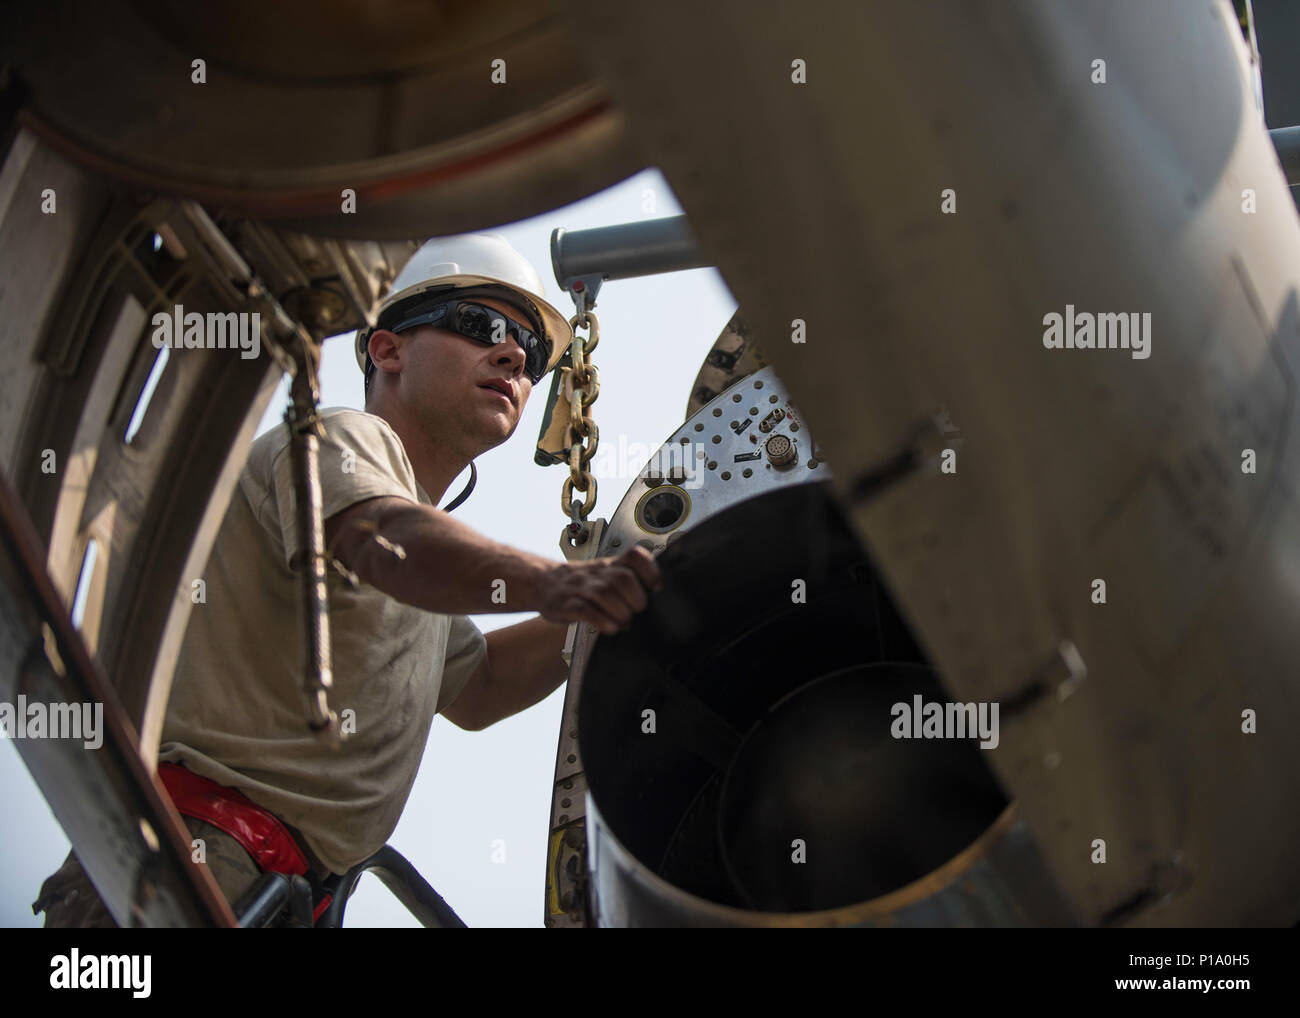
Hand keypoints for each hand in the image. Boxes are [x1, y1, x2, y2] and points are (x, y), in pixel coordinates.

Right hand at [536, 546, 663, 634]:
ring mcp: (580, 588)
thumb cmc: (580, 583)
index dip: (650, 570)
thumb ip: (627, 582)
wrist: (543, 582)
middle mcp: (597, 574)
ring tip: (624, 621)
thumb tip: (654, 602)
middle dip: (636, 597)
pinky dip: (601, 620)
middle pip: (622, 578)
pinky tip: (610, 628)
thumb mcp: (604, 575)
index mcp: (610, 565)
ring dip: (621, 611)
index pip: (634, 556)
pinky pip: (584, 610)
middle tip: (637, 610)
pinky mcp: (566, 604)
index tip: (655, 587)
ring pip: (605, 593)